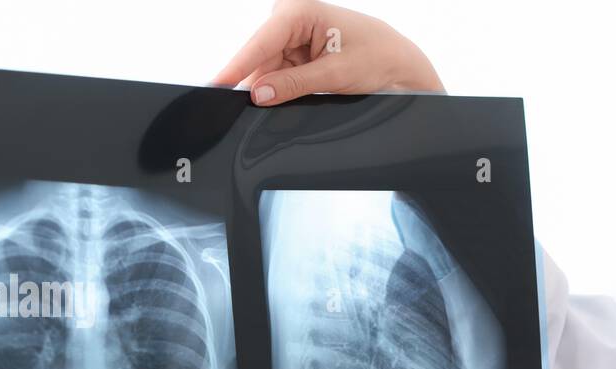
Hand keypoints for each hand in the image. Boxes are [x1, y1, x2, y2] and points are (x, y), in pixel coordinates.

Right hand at [213, 0, 445, 105]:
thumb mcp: (335, 75)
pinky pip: (278, 74)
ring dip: (270, 90)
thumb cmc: (377, 57)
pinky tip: (281, 100)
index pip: (259, 43)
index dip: (236, 67)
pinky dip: (279, 89)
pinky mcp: (297, 52)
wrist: (399, 63)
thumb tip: (258, 94)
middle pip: (259, 58)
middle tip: (240, 111)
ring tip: (291, 103)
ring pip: (267, 70)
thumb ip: (293, 85)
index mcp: (300, 11)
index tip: (216, 86)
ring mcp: (293, 35)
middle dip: (254, 84)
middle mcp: (291, 18)